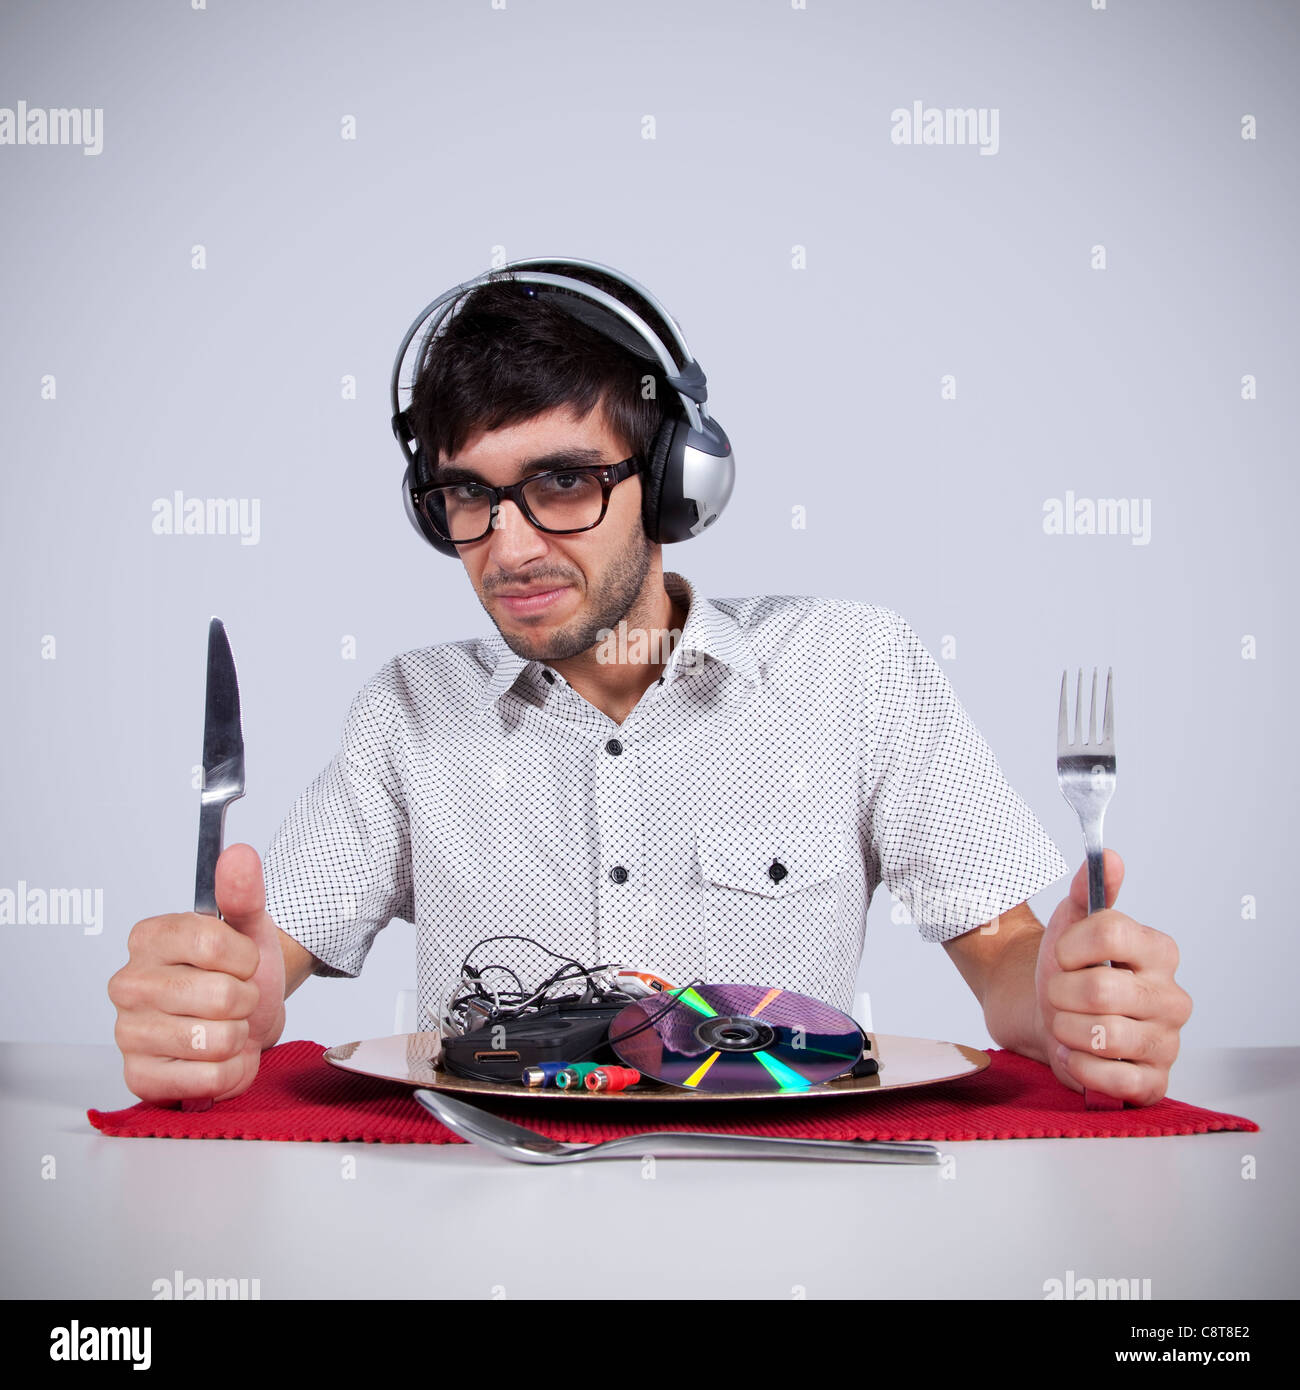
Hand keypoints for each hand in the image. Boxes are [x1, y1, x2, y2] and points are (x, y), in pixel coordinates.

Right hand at [108, 844, 285, 1104]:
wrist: (245, 1016)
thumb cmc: (240, 971)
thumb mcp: (249, 926)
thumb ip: (243, 890)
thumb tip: (238, 855)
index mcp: (148, 938)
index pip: (214, 944)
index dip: (245, 959)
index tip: (241, 962)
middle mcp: (127, 983)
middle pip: (220, 996)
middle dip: (245, 1000)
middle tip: (234, 998)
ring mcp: (128, 1032)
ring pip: (218, 1040)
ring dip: (239, 1035)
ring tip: (225, 1024)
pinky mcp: (140, 1077)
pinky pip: (211, 1079)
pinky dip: (231, 1071)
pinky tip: (218, 1056)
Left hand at [1035, 849, 1192, 1105]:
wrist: (1049, 1015)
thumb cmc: (1067, 969)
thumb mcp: (1071, 922)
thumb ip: (1090, 890)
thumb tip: (1109, 858)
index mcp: (1159, 951)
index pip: (1111, 933)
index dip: (1070, 945)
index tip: (1061, 954)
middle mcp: (1172, 997)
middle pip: (1100, 989)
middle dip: (1061, 993)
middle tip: (1059, 994)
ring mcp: (1166, 1041)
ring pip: (1103, 1035)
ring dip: (1066, 1029)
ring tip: (1067, 1023)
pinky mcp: (1153, 1082)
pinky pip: (1114, 1079)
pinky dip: (1080, 1066)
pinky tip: (1076, 1053)